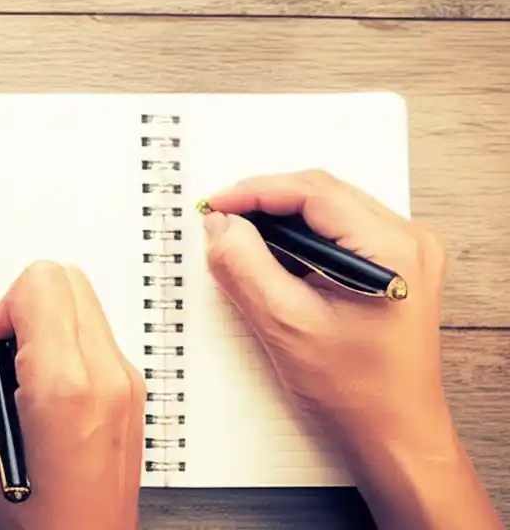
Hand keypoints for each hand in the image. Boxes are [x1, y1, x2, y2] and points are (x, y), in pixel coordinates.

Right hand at [0, 262, 144, 529]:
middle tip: (5, 353)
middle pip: (66, 277)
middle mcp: (106, 372)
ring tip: (24, 374)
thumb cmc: (33, 509)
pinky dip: (66, 340)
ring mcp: (126, 379)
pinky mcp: (133, 386)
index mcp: (65, 381)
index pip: (41, 281)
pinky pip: (96, 330)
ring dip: (46, 320)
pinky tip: (46, 386)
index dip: (2, 305)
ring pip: (83, 298)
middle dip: (25, 303)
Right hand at [202, 170, 445, 448]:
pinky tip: (275, 257)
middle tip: (221, 223)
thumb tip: (221, 225)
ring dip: (282, 219)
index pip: (313, 192)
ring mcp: (407, 253)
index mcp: (392, 249)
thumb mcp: (285, 325)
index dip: (255, 192)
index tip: (215, 207)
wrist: (395, 433)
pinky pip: (341, 231)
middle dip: (266, 203)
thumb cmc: (355, 391)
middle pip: (323, 194)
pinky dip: (302, 236)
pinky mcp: (396, 266)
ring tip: (242, 240)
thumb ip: (245, 267)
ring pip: (330, 209)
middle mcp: (409, 241)